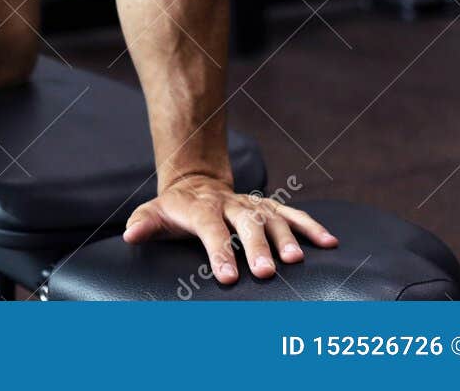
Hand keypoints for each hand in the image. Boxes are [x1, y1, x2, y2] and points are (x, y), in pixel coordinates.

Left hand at [123, 173, 336, 283]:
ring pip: (272, 217)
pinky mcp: (269, 207)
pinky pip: (293, 214)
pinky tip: (329, 243)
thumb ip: (143, 223)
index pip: (210, 229)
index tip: (227, 277)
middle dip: (256, 247)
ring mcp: (252, 204)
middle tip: (266, 272)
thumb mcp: (154, 212)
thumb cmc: (175, 209)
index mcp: (201, 208)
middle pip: (245, 223)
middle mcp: (230, 204)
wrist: (195, 182)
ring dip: (286, 237)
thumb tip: (130, 234)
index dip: (218, 252)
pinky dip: (311, 226)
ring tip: (296, 260)